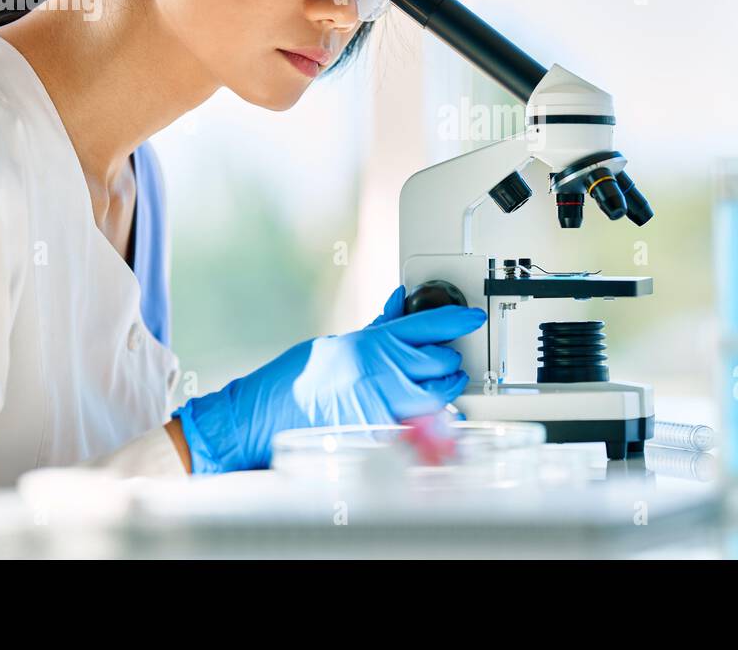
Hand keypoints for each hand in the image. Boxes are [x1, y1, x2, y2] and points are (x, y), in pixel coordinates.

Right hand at [171, 286, 483, 472]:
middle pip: (440, 361)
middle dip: (449, 362)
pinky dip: (428, 425)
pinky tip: (422, 422)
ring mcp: (380, 403)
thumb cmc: (295, 381)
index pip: (428, 324)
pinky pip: (420, 428)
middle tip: (446, 363)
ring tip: (441, 389)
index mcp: (370, 342)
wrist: (264, 416)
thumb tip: (400, 302)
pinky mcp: (378, 434)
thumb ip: (376, 329)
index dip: (458, 318)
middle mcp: (379, 369)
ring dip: (445, 392)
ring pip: (438, 396)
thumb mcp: (337, 344)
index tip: (473, 317)